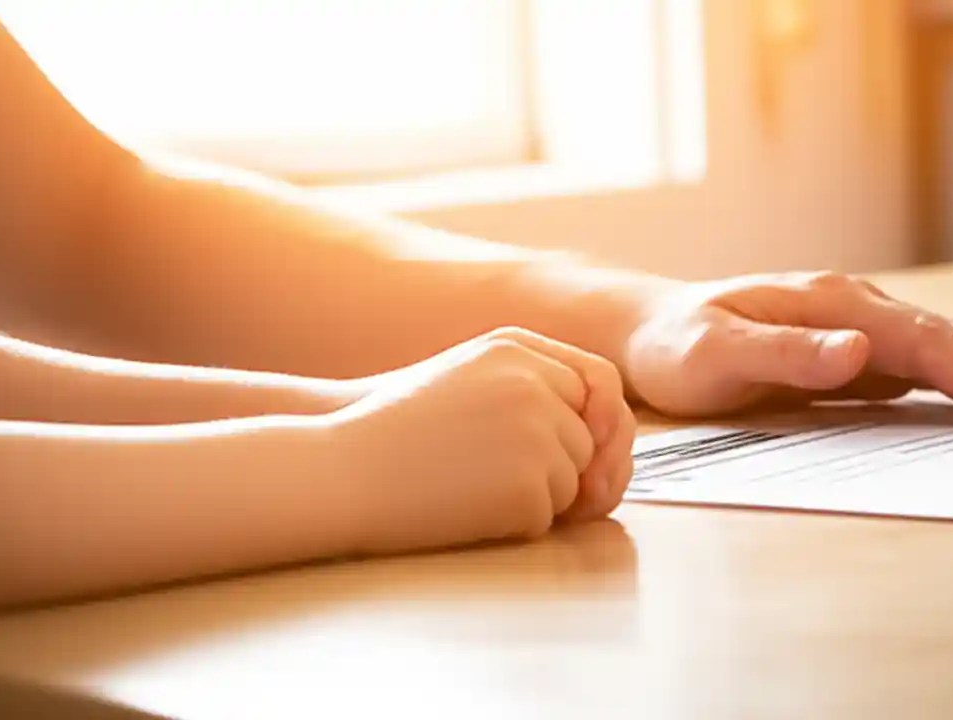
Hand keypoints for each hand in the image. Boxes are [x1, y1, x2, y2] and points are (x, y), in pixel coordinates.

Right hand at [331, 327, 634, 552]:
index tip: (586, 451)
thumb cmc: (398, 430)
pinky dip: (515, 525)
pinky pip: (547, 519)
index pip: (599, 383)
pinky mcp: (528, 487)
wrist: (340, 470)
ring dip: (537, 498)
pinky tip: (466, 508)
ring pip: (573, 482)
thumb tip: (611, 430)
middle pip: (588, 440)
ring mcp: (536, 435)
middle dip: (562, 466)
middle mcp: (535, 384)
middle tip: (500, 476)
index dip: (599, 422)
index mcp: (518, 347)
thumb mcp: (468, 375)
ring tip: (469, 484)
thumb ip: (534, 383)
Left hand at [623, 271, 952, 424]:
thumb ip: (782, 352)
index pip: (919, 342)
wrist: (651, 330)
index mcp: (829, 303)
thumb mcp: (713, 355)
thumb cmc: (675, 348)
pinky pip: (930, 365)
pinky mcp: (857, 352)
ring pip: (951, 347)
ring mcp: (860, 326)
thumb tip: (856, 351)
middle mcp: (855, 307)